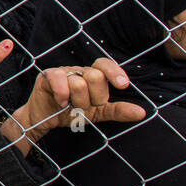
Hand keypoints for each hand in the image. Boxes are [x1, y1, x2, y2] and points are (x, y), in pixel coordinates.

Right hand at [2, 59, 146, 153]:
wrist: (43, 120)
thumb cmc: (70, 114)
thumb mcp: (97, 114)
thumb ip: (117, 111)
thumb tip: (141, 113)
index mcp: (92, 76)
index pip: (105, 65)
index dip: (115, 72)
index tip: (123, 85)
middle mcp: (78, 71)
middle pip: (95, 77)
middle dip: (92, 99)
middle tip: (84, 106)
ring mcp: (63, 72)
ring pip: (79, 83)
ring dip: (76, 102)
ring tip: (70, 107)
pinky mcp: (47, 76)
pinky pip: (60, 80)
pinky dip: (62, 95)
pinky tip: (61, 102)